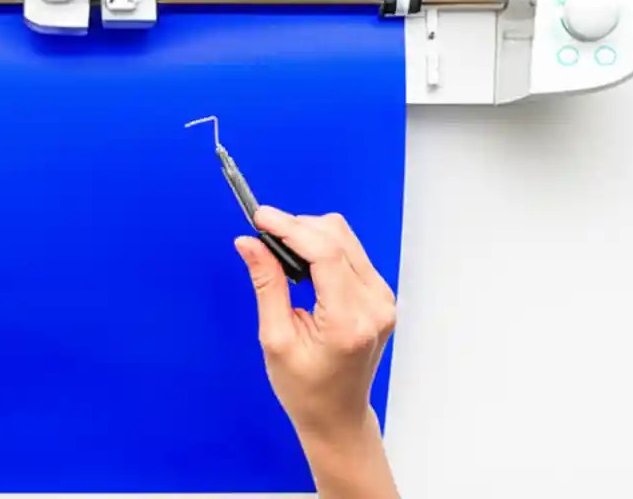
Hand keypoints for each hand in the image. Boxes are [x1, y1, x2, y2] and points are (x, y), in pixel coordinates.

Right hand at [234, 207, 396, 448]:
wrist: (336, 415)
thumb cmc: (305, 389)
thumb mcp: (275, 339)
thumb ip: (266, 285)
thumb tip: (250, 243)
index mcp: (348, 322)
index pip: (325, 254)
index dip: (290, 228)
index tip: (261, 217)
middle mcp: (374, 306)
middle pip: (337, 238)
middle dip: (297, 227)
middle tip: (262, 233)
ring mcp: (382, 300)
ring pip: (346, 239)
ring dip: (310, 234)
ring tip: (279, 248)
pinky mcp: (380, 296)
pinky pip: (352, 253)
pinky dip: (323, 247)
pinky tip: (301, 261)